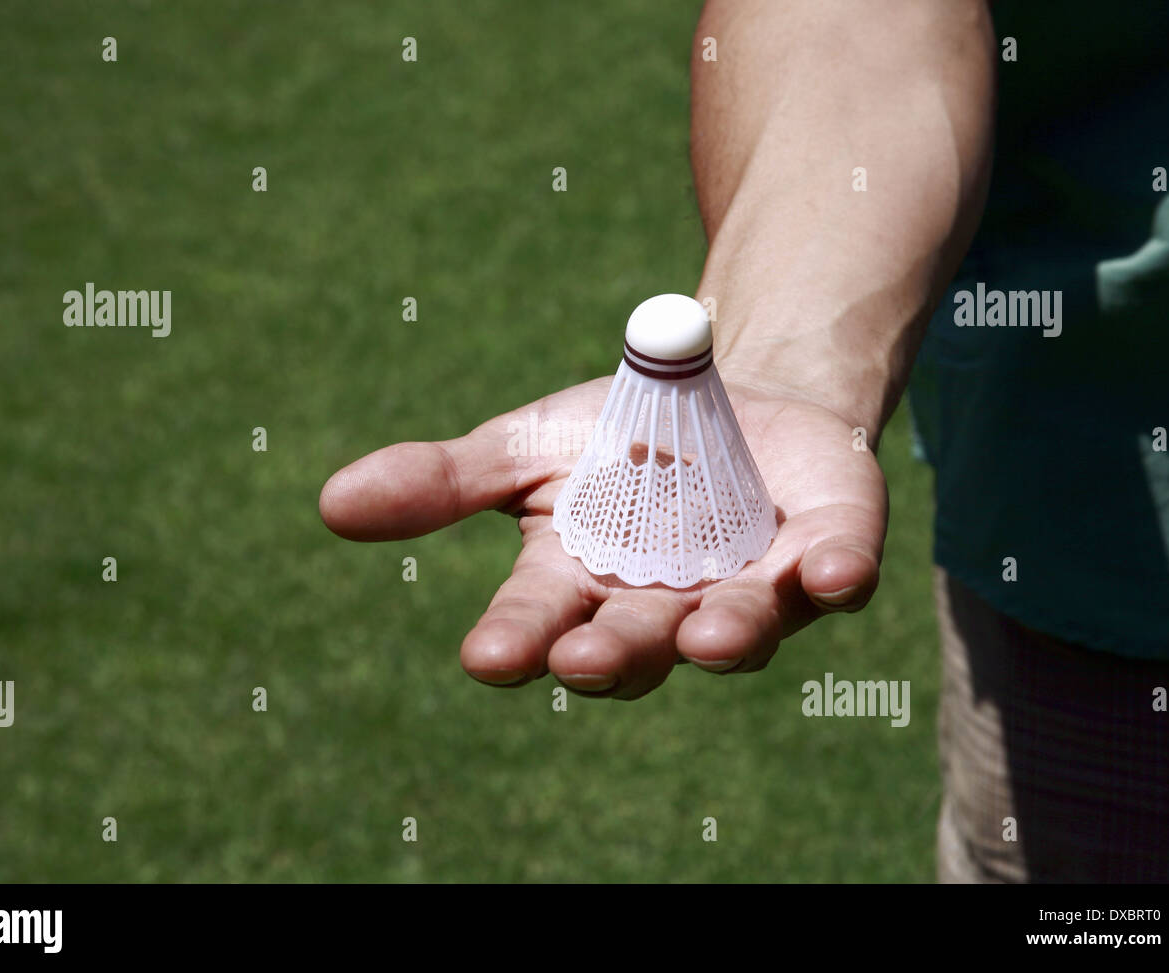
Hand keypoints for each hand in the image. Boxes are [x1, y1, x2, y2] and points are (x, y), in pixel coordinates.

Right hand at [319, 371, 886, 698]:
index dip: (517, 641)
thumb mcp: (525, 448)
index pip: (541, 622)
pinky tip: (836, 574)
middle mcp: (664, 604)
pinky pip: (836, 574)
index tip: (491, 657)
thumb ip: (442, 482)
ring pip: (736, 626)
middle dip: (612, 653)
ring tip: (707, 636)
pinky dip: (838, 577)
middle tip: (583, 659)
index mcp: (584, 583)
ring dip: (723, 634)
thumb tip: (330, 502)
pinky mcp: (826, 550)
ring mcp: (749, 585)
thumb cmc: (618, 440)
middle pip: (636, 642)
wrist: (728, 397)